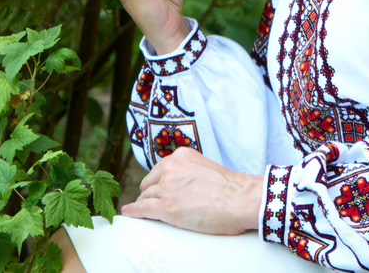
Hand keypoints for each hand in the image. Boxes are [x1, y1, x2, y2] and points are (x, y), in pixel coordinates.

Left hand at [121, 147, 263, 234]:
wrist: (240, 199)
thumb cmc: (231, 188)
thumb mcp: (204, 167)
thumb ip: (189, 170)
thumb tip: (184, 184)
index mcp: (180, 156)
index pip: (159, 169)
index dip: (158, 181)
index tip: (156, 188)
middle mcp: (170, 168)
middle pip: (150, 182)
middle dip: (151, 192)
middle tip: (153, 201)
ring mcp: (166, 187)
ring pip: (146, 196)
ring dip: (145, 204)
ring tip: (142, 210)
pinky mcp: (165, 207)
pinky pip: (142, 208)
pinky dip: (134, 211)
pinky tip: (128, 213)